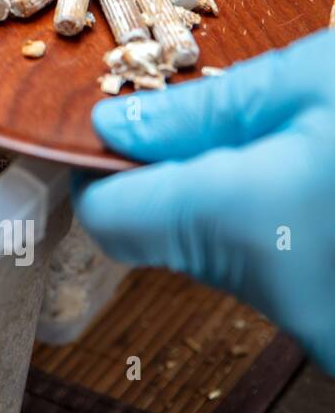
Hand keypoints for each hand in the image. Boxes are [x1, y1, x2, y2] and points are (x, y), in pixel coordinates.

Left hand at [75, 28, 334, 371]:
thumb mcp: (320, 82)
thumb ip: (205, 113)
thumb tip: (113, 125)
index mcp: (251, 223)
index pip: (110, 217)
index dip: (100, 169)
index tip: (116, 131)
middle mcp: (283, 298)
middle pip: (172, 238)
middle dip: (180, 177)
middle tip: (232, 119)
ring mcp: (330, 330)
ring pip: (233, 257)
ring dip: (244, 202)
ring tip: (307, 146)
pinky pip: (294, 279)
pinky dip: (297, 232)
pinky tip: (331, 186)